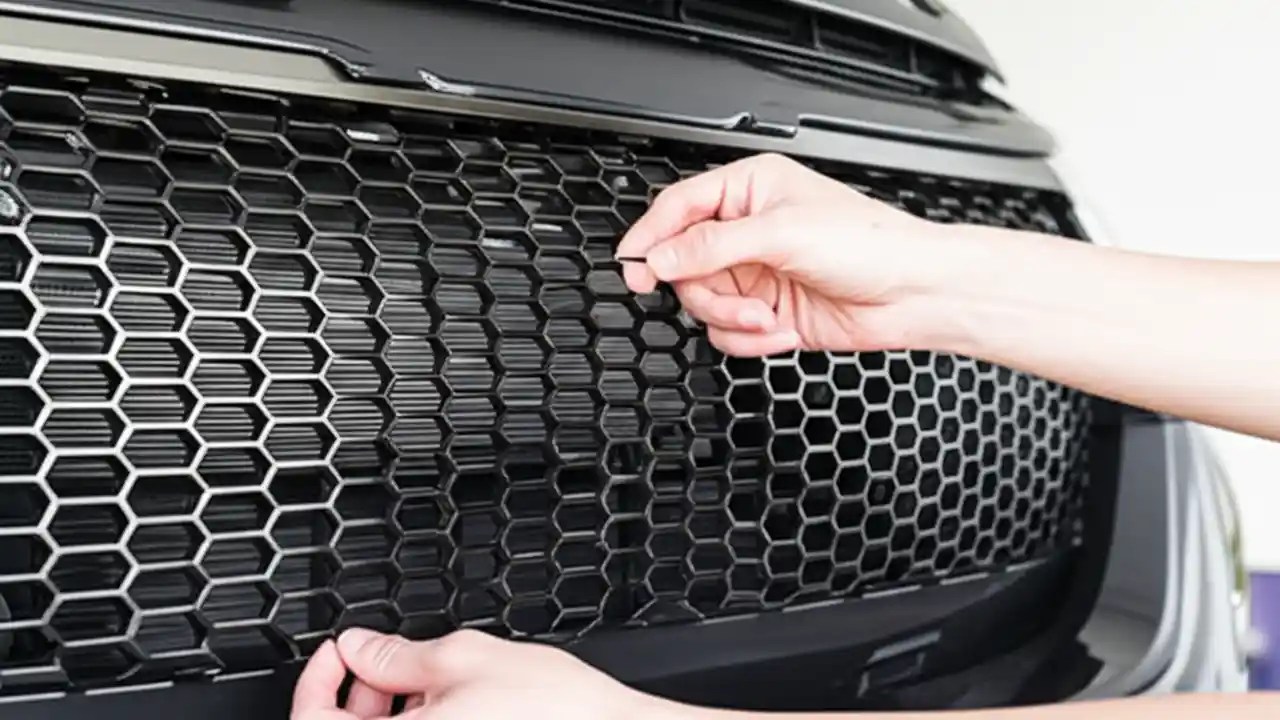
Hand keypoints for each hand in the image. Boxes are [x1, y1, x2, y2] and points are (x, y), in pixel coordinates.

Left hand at [291, 629, 664, 719]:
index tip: (335, 654)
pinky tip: (448, 703)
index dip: (315, 682)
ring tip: (425, 678)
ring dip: (388, 712)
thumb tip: (357, 648)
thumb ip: (395, 654)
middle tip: (381, 660)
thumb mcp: (465, 658)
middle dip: (356, 694)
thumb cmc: (554, 711)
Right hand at [617, 153, 955, 355]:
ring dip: (732, 318)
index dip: (650, 238)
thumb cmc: (869, 244)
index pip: (678, 208)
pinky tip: (781, 330)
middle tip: (729, 300)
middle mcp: (748, 230)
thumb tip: (660, 256)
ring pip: (703, 303)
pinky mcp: (766, 312)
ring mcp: (756, 273)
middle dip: (706, 291)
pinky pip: (728, 332)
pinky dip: (749, 339)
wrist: (913, 294)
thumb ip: (712, 246)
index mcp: (749, 190)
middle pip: (683, 264)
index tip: (634, 267)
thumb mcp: (781, 235)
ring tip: (766, 318)